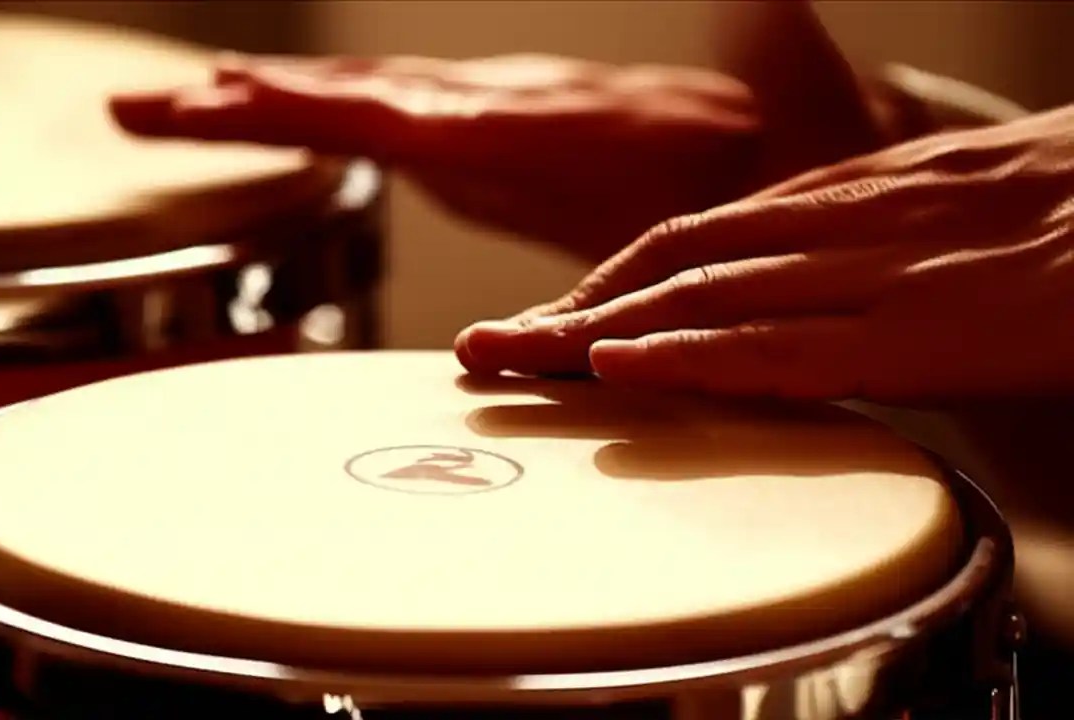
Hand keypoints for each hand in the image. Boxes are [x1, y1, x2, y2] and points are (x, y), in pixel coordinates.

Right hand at [109, 4, 893, 261]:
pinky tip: (288, 125)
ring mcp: (492, 124)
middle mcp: (504, 110)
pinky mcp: (490, 149)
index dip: (306, 111)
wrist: (786, 147)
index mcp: (552, 121)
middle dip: (245, 105)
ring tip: (176, 110)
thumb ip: (773, 53)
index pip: (401, 109)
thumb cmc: (780, 150)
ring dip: (266, 110)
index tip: (216, 104)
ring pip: (359, 105)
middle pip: (351, 97)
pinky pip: (387, 129)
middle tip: (141, 107)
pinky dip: (320, 126)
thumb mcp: (788, 107)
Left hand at [455, 106, 1073, 402]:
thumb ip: (865, 230)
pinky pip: (782, 345)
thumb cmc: (1072, 205)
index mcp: (842, 196)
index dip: (606, 283)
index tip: (548, 320)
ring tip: (508, 360)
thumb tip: (807, 273)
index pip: (691, 236)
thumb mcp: (952, 197)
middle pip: (666, 266)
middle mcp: (836, 225)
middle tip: (484, 349)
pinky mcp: (919, 327)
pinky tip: (620, 368)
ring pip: (696, 300)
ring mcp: (870, 273)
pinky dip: (692, 356)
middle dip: (566, 311)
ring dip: (590, 333)